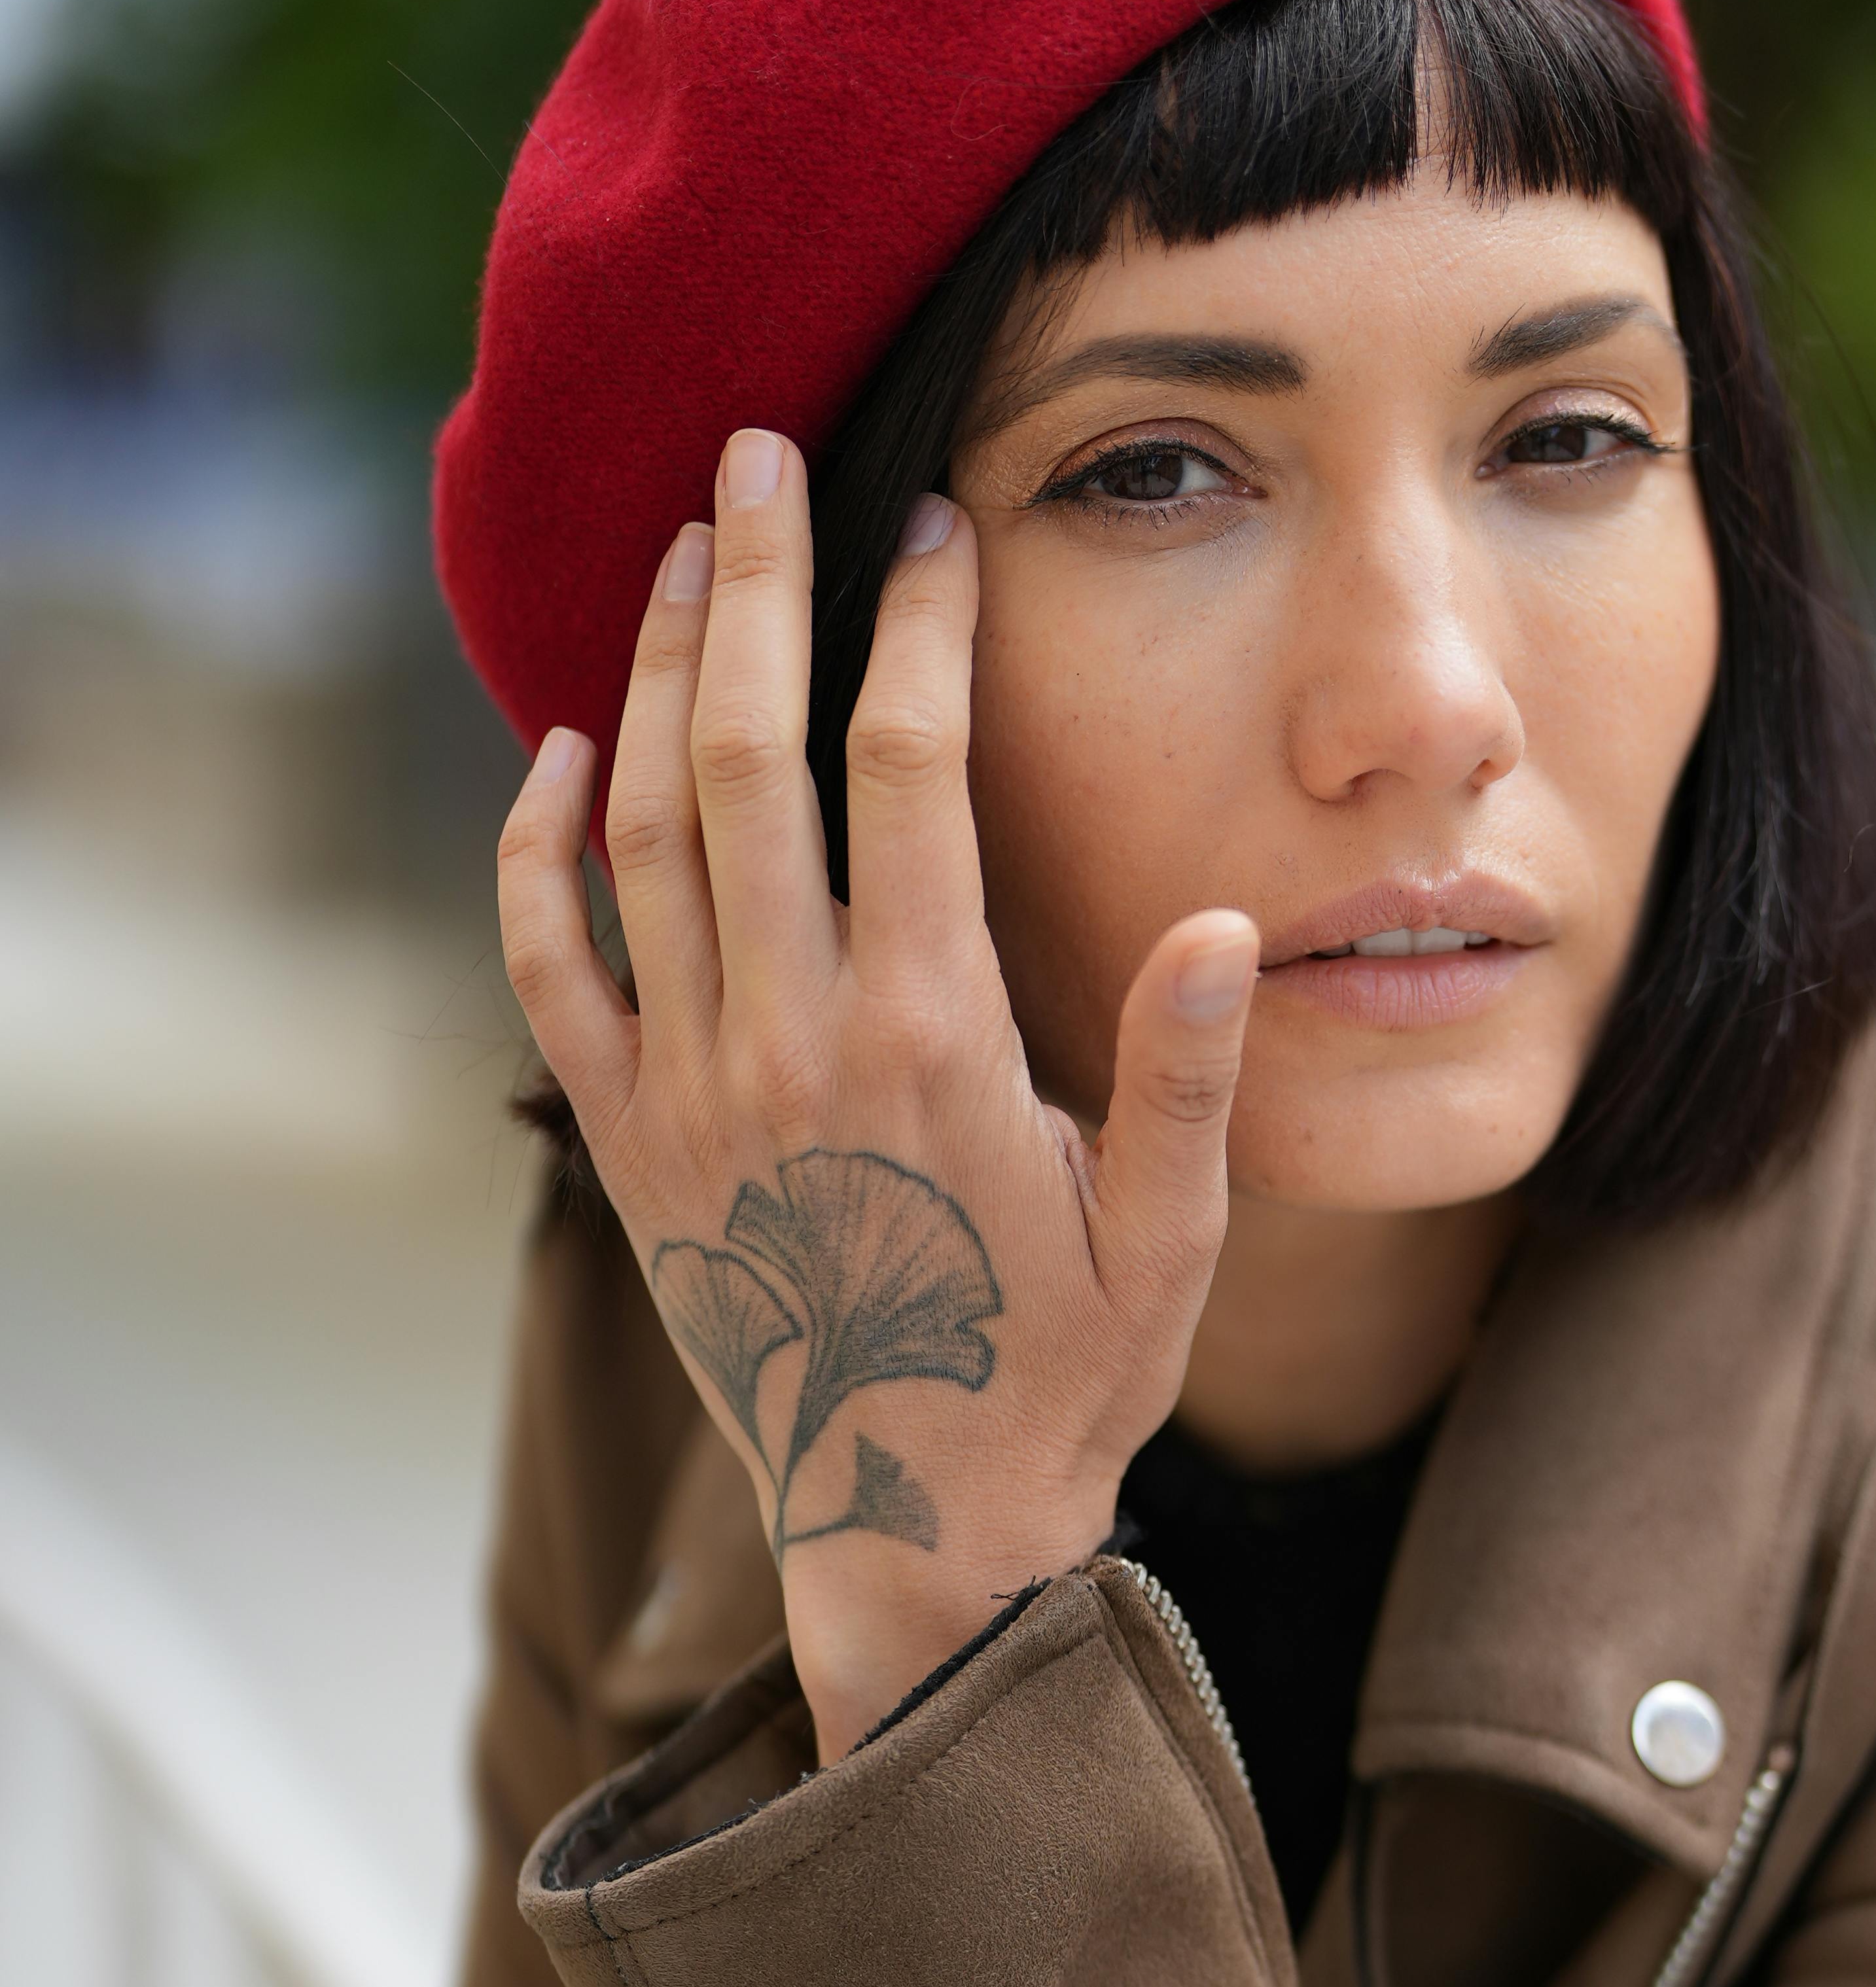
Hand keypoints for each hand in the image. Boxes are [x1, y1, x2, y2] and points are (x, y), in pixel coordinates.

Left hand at [496, 431, 1258, 1756]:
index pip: (905, 769)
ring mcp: (691, 1089)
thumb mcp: (1175, 1244)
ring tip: (673, 553)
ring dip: (646, 673)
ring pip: (639, 829)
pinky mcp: (629, 1147)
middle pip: (743, 754)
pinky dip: (538, 849)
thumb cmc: (1061, 1383)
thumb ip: (1191, 1081)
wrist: (915, 1530)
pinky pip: (552, 965)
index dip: (915, 628)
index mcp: (929, 1038)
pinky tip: (556, 755)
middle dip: (750, 585)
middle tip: (755, 456)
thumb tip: (1226, 926)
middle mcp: (789, 1039)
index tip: (929, 527)